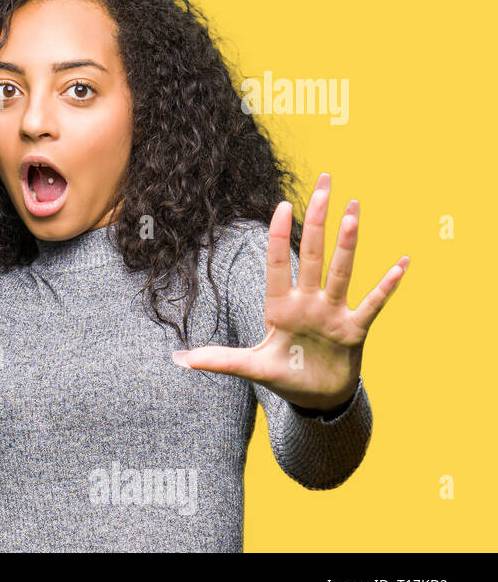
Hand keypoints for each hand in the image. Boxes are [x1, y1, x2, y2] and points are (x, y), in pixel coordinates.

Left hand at [171, 173, 408, 411]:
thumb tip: (180, 360)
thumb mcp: (251, 367)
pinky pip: (373, 304)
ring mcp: (333, 314)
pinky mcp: (354, 331)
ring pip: (342, 271)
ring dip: (348, 243)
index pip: (278, 264)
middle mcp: (308, 303)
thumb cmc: (284, 375)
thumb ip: (219, 360)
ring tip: (353, 210)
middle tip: (324, 183)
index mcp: (280, 307)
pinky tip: (401, 263)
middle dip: (317, 221)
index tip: (282, 204)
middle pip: (313, 255)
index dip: (280, 236)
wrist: (316, 398)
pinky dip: (387, 286)